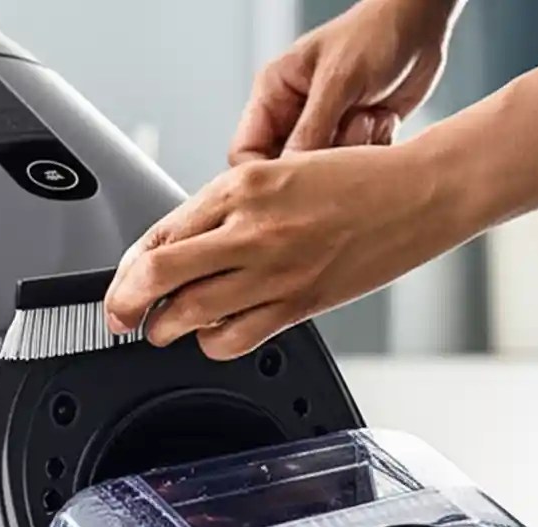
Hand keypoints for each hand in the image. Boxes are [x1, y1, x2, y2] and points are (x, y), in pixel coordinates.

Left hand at [103, 144, 469, 359]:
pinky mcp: (300, 305)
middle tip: (120, 316)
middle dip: (127, 304)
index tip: (122, 281)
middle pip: (162, 276)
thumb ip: (231, 206)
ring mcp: (275, 271)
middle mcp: (252, 229)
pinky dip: (213, 343)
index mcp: (242, 188)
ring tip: (163, 328)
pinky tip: (215, 335)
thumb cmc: (356, 180)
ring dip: (166, 328)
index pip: (162, 233)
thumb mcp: (281, 172)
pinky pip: (237, 338)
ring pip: (192, 314)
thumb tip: (183, 244)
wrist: (416, 195)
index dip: (129, 266)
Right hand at [230, 0, 458, 164]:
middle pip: (285, 168)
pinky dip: (372, 151)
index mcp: (274, 94)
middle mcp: (296, 116)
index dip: (259, 175)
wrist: (423, 28)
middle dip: (315, 165)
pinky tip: (382, 119)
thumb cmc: (375, 34)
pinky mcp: (356, 140)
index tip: (285, 188)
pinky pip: (354, 171)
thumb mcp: (338, 79)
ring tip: (367, 117)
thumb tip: (288, 171)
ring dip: (350, 153)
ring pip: (323, 174)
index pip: (245, 151)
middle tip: (341, 146)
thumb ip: (312, 128)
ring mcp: (327, 130)